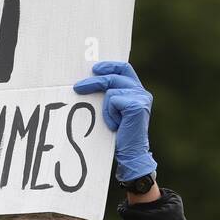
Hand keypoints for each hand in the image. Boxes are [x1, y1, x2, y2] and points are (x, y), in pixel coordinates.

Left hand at [72, 61, 155, 180]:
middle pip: (114, 76)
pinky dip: (109, 114)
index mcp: (138, 91)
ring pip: (110, 91)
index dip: (109, 65)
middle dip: (93, 81)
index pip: (125, 68)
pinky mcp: (136, 106)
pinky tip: (116, 126)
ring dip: (105, 108)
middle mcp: (142, 92)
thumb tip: (90, 81)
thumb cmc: (120, 135)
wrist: (131, 154)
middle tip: (77, 87)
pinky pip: (112, 101)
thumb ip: (111, 95)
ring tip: (113, 122)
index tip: (94, 69)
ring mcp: (141, 98)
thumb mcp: (115, 111)